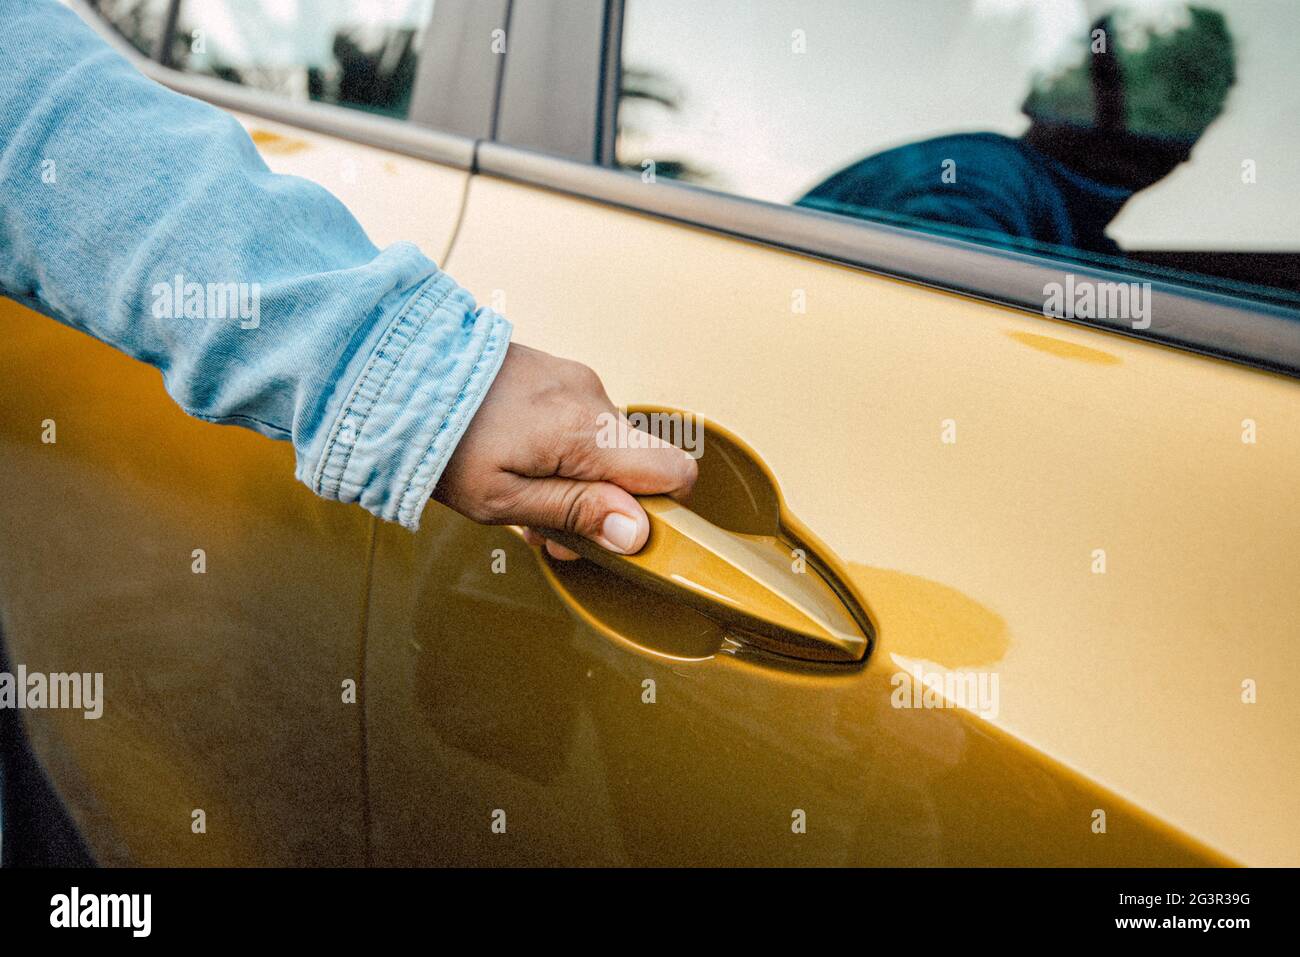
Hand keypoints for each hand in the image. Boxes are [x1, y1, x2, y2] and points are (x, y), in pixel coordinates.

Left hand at [433, 343, 696, 558]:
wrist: (394, 372)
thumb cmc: (439, 443)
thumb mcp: (502, 499)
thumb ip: (576, 512)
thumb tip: (637, 532)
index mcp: (585, 431)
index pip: (674, 470)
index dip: (662, 510)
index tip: (620, 533)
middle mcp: (591, 397)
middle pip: (637, 464)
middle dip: (605, 504)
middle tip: (547, 530)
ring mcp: (574, 379)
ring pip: (606, 446)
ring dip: (579, 479)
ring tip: (522, 496)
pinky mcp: (556, 373)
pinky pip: (582, 421)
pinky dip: (563, 451)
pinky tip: (520, 463)